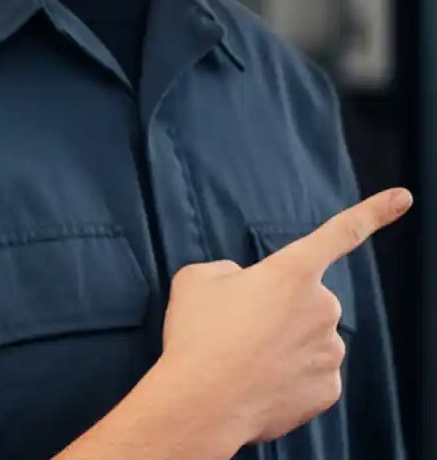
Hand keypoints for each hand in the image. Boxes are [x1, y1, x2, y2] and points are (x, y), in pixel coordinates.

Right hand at [159, 188, 411, 443]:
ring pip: (309, 340)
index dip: (373, 212)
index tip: (404, 197)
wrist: (202, 402)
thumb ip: (228, 272)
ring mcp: (329, 351)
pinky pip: (311, 375)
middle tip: (237, 330)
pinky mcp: (327, 389)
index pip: (338, 234)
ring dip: (282, 346)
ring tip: (241, 360)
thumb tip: (242, 284)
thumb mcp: (196, 280)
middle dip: (280, 312)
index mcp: (291, 272)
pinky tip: (257, 383)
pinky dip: (287, 379)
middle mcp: (322, 307)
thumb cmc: (198, 335)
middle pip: (306, 302)